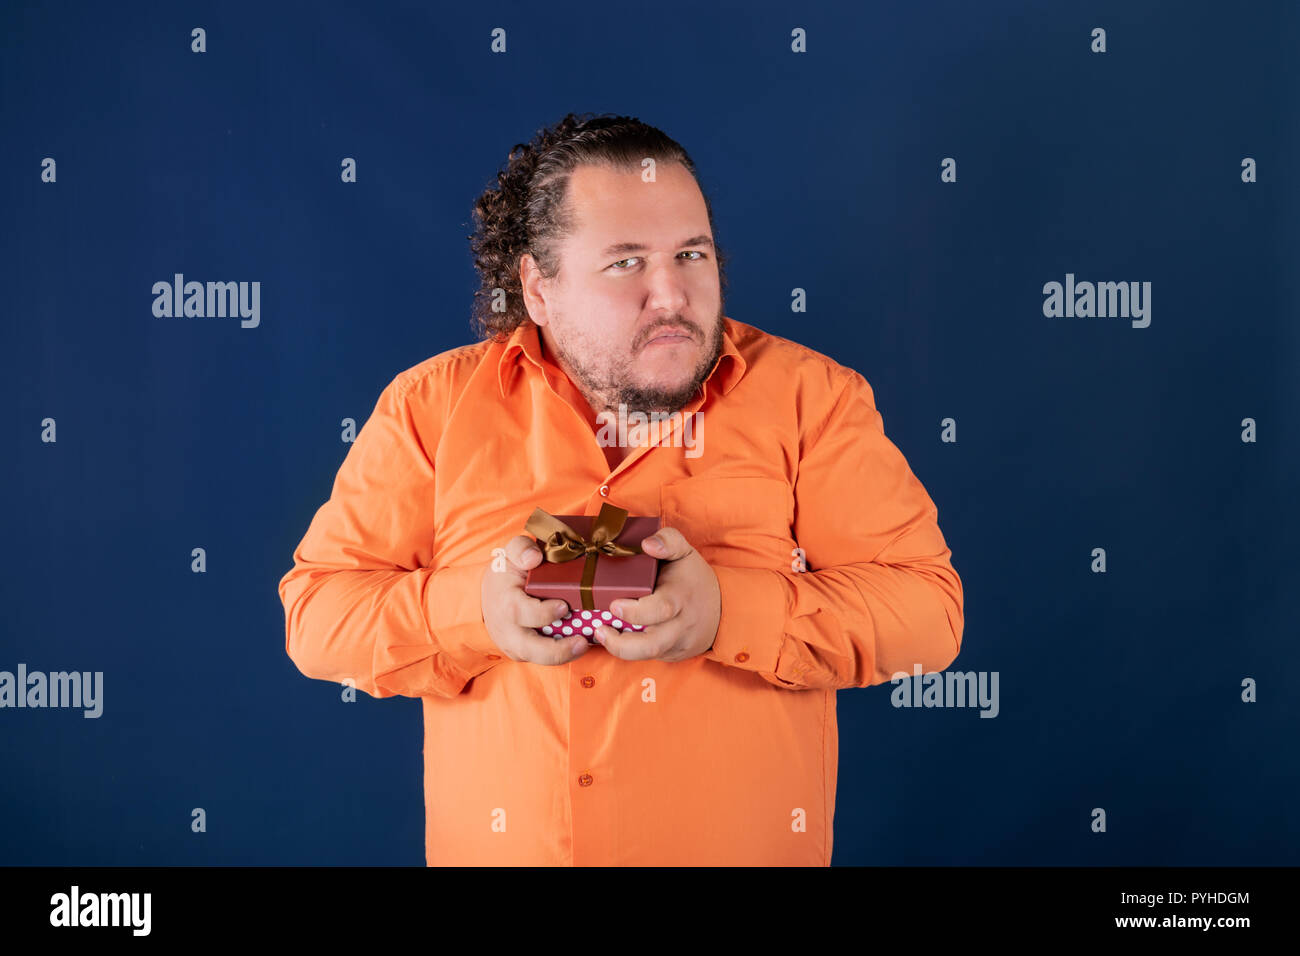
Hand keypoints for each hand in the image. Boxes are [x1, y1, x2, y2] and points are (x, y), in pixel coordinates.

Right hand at [480, 535, 590, 663]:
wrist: (488, 596)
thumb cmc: (506, 574)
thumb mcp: (510, 554)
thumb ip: (520, 549)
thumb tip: (534, 557)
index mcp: (505, 603)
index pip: (521, 612)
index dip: (544, 613)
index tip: (564, 607)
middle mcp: (508, 629)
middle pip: (531, 648)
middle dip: (557, 649)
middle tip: (582, 641)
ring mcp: (514, 644)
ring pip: (538, 658)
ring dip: (564, 655)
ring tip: (584, 645)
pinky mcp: (523, 653)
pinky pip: (541, 659)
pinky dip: (560, 655)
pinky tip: (578, 646)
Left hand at [593, 526, 720, 662]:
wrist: (724, 609)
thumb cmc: (694, 578)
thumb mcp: (685, 552)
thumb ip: (668, 541)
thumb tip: (647, 544)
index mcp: (681, 596)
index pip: (662, 608)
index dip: (636, 611)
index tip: (614, 604)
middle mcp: (680, 623)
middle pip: (653, 643)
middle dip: (623, 642)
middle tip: (601, 627)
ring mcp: (677, 642)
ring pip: (649, 656)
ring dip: (621, 650)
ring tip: (601, 634)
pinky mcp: (673, 654)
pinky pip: (650, 658)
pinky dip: (631, 651)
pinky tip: (616, 638)